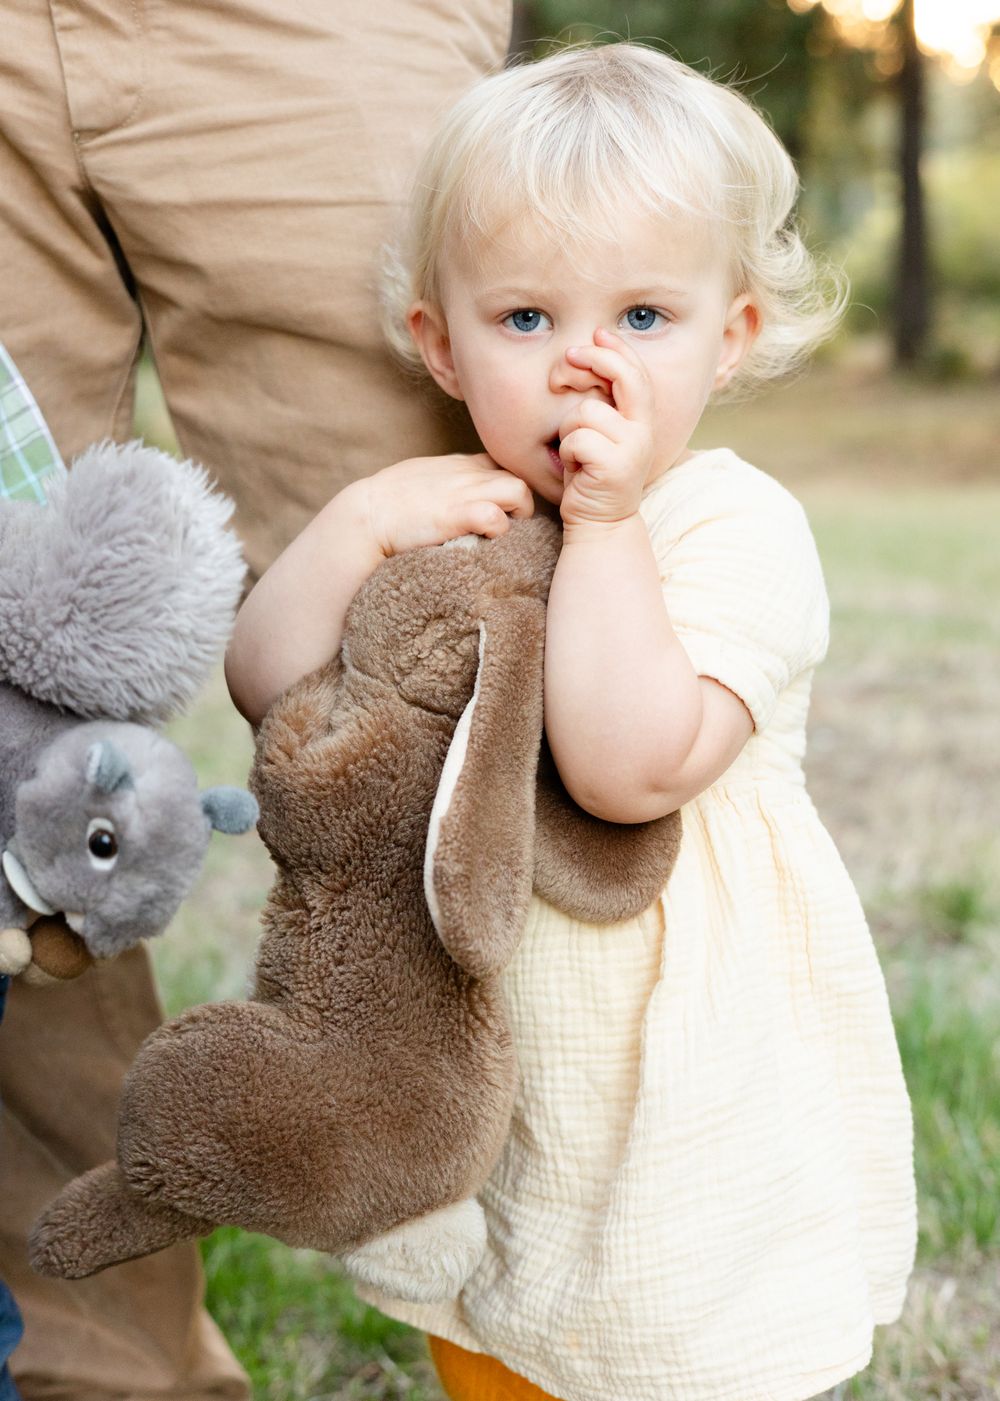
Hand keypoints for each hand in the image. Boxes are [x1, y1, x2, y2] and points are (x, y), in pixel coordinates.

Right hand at [361, 453, 533, 557]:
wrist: (365, 515)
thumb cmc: (388, 504)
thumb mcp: (424, 480)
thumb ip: (447, 483)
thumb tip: (456, 498)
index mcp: (459, 465)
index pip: (502, 464)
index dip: (510, 486)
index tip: (506, 508)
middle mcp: (466, 473)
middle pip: (518, 475)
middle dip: (522, 503)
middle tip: (511, 525)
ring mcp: (463, 492)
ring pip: (518, 490)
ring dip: (518, 514)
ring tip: (503, 532)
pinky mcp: (457, 514)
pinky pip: (497, 516)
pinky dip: (499, 530)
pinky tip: (486, 540)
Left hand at [557, 327, 654, 527]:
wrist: (599, 523)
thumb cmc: (592, 476)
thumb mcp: (600, 435)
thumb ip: (601, 403)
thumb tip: (581, 360)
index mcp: (642, 420)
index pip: (636, 373)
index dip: (617, 349)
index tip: (597, 334)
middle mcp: (643, 431)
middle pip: (622, 378)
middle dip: (593, 361)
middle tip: (568, 360)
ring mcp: (632, 448)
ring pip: (584, 411)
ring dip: (568, 430)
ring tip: (576, 453)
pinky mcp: (615, 465)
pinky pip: (575, 438)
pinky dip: (567, 452)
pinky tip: (576, 468)